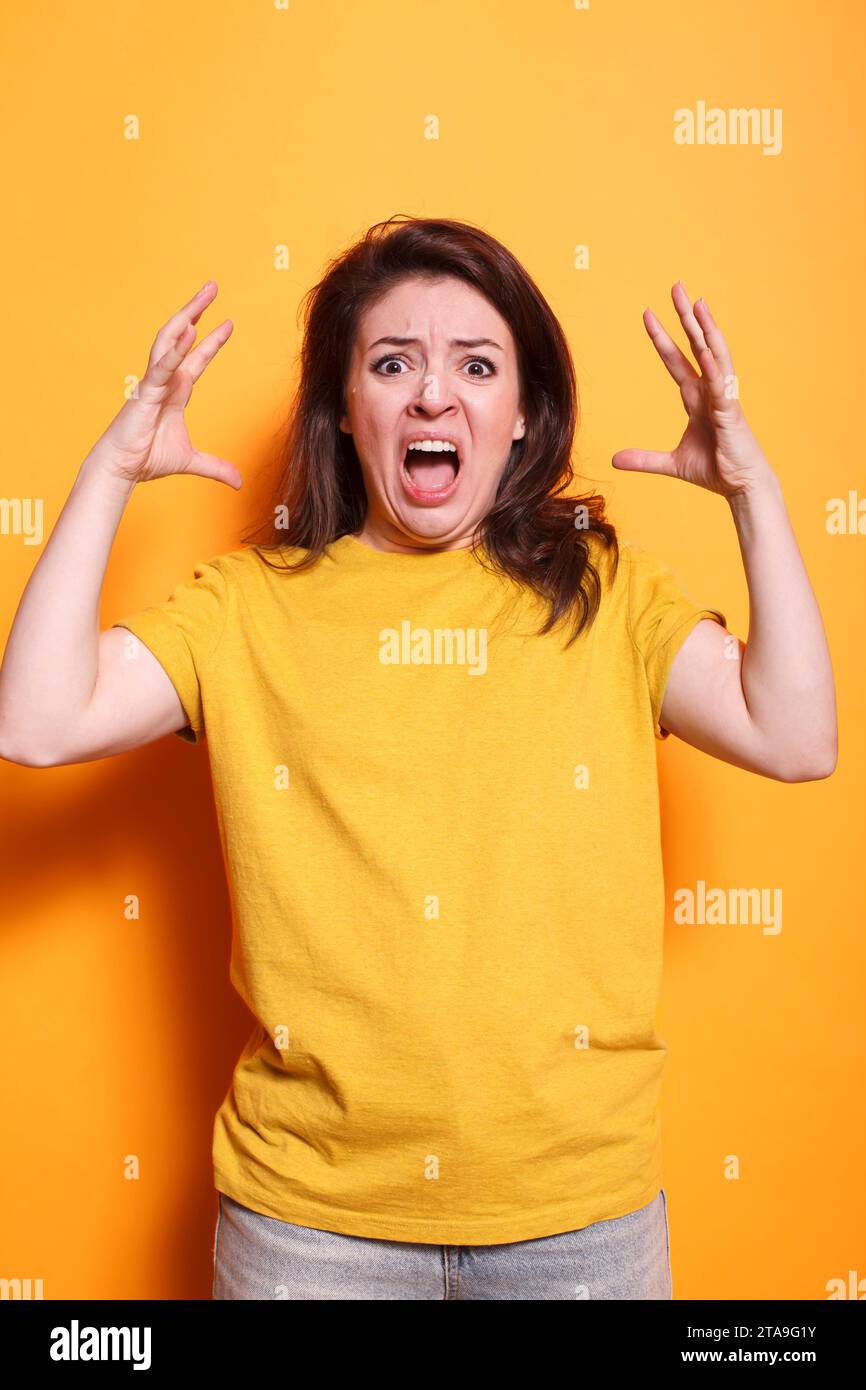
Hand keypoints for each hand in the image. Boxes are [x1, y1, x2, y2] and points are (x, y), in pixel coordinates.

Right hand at [90, 281, 241, 488]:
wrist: (122, 470)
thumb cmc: (147, 459)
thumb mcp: (191, 461)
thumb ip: (216, 467)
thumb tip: (238, 481)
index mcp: (176, 391)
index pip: (197, 359)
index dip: (212, 342)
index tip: (228, 324)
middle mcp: (165, 381)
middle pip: (182, 338)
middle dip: (197, 312)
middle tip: (213, 287)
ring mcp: (153, 384)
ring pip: (168, 343)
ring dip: (185, 318)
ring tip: (201, 299)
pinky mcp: (144, 394)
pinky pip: (159, 368)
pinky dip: (172, 353)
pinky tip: (185, 333)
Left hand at [612, 282, 773, 498]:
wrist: (741, 487)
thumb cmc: (715, 469)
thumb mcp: (672, 463)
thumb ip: (644, 459)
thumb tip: (614, 459)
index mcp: (696, 398)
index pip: (676, 361)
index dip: (662, 338)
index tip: (647, 314)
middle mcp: (710, 391)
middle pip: (696, 346)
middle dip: (686, 317)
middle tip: (676, 287)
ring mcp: (723, 399)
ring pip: (715, 356)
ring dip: (706, 329)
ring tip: (698, 303)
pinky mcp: (732, 415)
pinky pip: (723, 387)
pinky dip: (716, 369)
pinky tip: (708, 351)